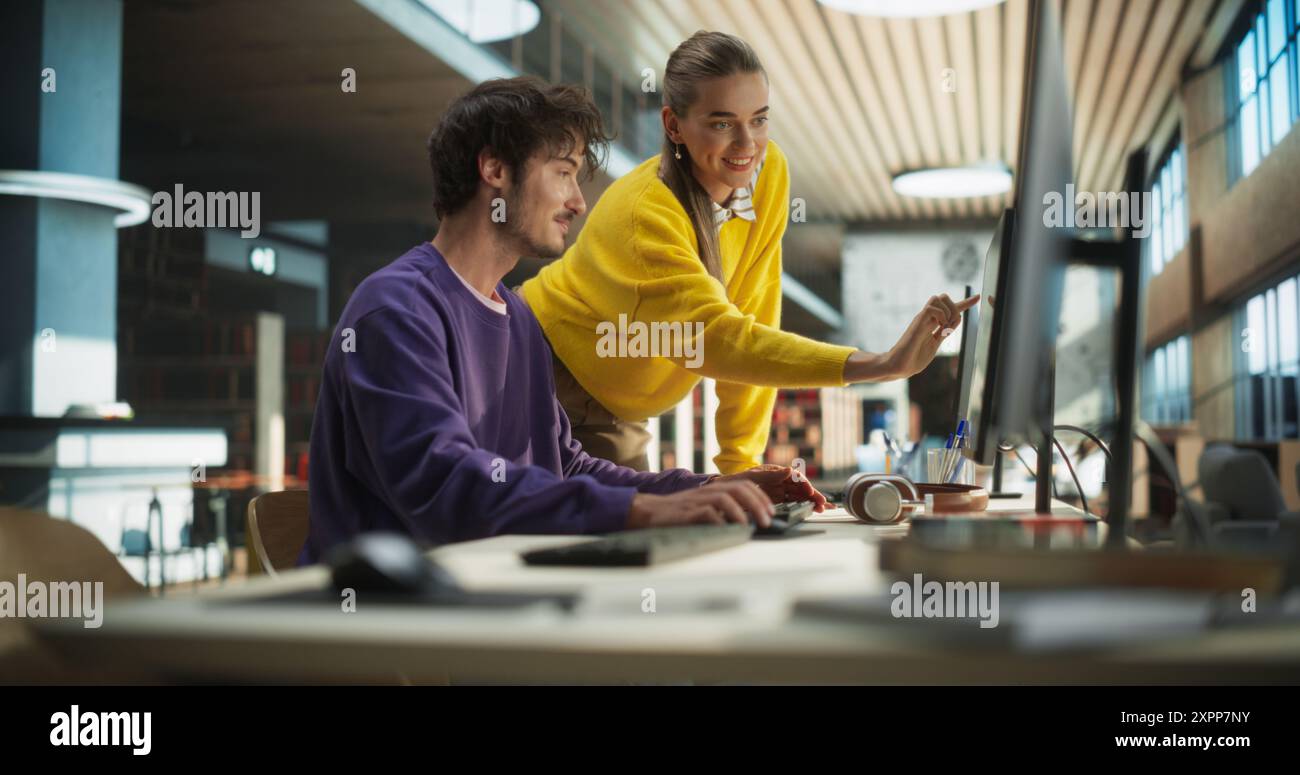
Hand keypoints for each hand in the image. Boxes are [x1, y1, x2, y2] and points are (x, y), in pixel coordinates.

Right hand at [627, 479, 774, 528]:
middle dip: (758, 504)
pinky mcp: (688, 512)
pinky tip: (727, 531)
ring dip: (743, 512)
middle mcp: (708, 491)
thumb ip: (723, 510)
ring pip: (726, 498)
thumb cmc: (678, 513)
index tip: (770, 511)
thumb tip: (747, 520)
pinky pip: (708, 513)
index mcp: (715, 489)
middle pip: (739, 489)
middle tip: (766, 520)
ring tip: (750, 526)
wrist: (649, 512)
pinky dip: (721, 521)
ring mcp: (698, 500)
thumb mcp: (704, 507)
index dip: (761, 497)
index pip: (744, 485)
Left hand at [710, 464, 828, 511]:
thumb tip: (789, 470)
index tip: (809, 491)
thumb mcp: (751, 477)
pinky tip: (813, 510)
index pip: (795, 477)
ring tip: (822, 509)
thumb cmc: (736, 481)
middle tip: (823, 503)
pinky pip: (792, 504)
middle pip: (800, 488)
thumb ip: (770, 474)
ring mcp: (779, 492)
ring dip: (811, 501)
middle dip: (812, 494)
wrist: (724, 492)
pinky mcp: (777, 502)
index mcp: (776, 472)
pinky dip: (803, 507)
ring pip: (799, 496)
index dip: (804, 484)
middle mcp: (780, 482)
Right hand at [884, 293, 978, 378]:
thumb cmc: (913, 358)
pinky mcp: (917, 323)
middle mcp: (927, 319)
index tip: (977, 297)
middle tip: (951, 328)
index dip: (965, 303)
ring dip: (948, 311)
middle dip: (955, 307)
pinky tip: (939, 328)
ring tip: (944, 328)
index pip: (950, 309)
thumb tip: (954, 323)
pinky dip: (941, 316)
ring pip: (938, 298)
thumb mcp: (935, 345)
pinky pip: (932, 309)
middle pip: (943, 297)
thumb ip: (943, 334)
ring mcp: (922, 319)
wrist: (899, 366)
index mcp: (932, 324)